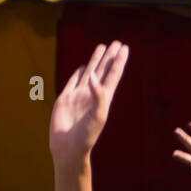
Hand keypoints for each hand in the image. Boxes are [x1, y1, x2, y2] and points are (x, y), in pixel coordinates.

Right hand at [50, 42, 129, 164]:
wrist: (68, 147)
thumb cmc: (86, 135)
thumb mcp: (97, 116)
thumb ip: (97, 95)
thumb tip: (92, 74)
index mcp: (104, 99)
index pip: (113, 75)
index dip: (119, 61)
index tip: (125, 48)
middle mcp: (93, 94)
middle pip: (103, 70)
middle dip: (110, 56)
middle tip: (117, 42)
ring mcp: (79, 95)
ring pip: (89, 72)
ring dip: (96, 60)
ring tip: (102, 46)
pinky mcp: (66, 98)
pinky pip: (73, 81)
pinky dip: (79, 73)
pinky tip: (84, 67)